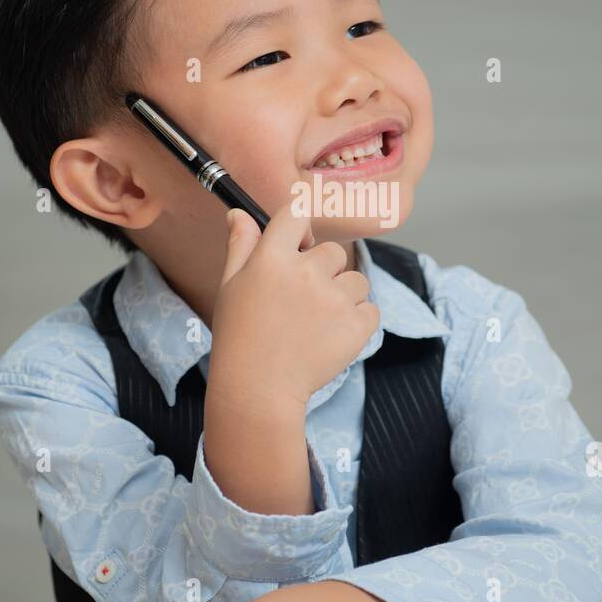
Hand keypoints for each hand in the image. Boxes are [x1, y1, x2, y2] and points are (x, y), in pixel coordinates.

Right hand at [207, 202, 379, 412]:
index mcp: (272, 258)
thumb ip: (241, 245)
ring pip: (357, 280)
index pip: (297, 213)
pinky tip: (332, 335)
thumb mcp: (231, 286)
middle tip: (302, 301)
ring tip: (317, 323)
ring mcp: (334, 300)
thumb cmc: (240, 336)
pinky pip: (371, 309)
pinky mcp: (356, 326)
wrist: (258, 389)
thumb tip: (239, 212)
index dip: (301, 227)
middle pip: (334, 250)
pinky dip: (358, 321)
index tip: (300, 244)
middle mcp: (306, 273)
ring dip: (343, 296)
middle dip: (324, 270)